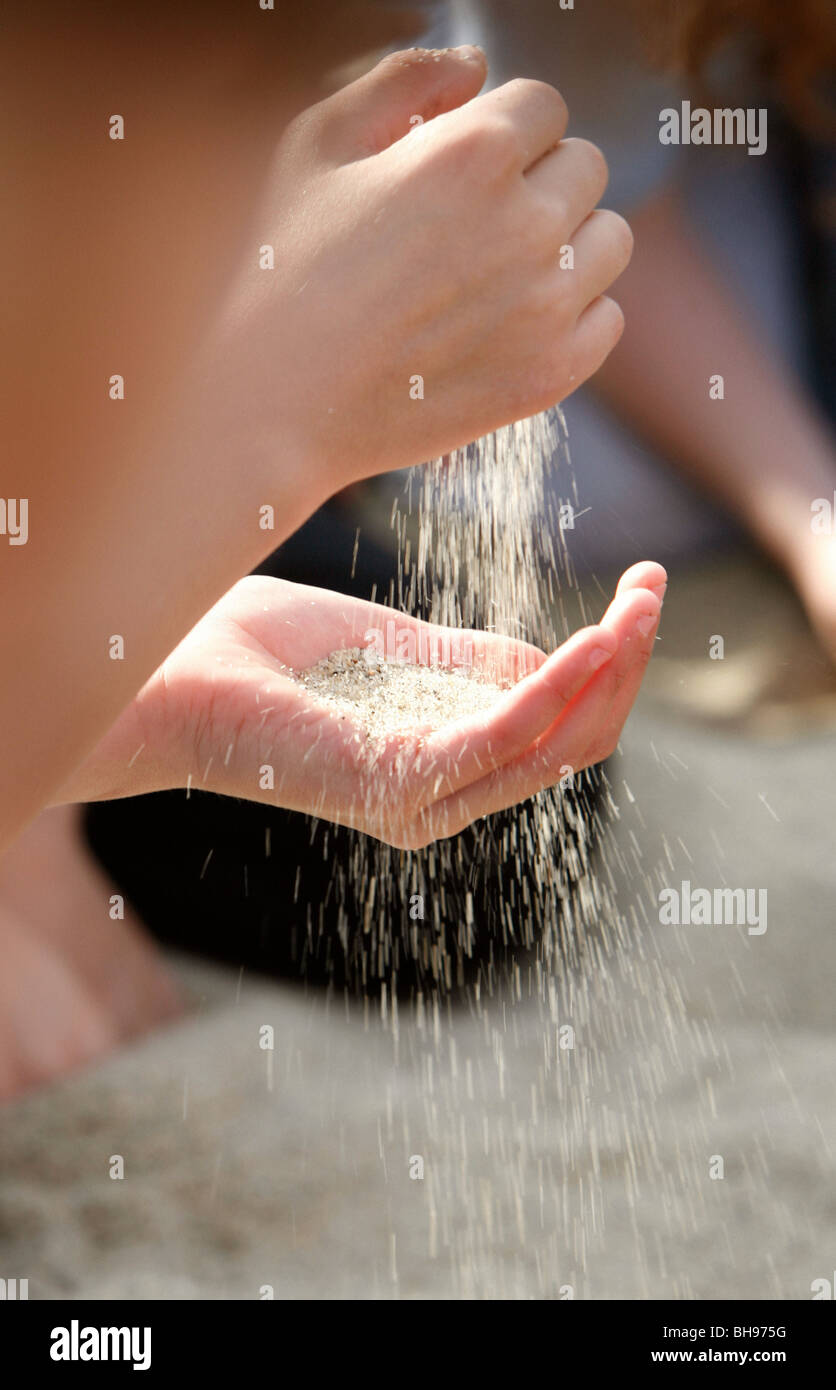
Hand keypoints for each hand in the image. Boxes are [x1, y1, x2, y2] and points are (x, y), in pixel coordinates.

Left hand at [60, 564, 665, 848]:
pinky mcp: (402, 781)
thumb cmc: (260, 655)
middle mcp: (442, 791)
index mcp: (440, 758)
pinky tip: (595, 635)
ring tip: (641, 603)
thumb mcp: (389, 647)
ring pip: (558, 744)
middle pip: (573, 741)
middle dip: (625, 663)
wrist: (166, 673)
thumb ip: (464, 661)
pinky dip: (561, 686)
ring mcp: (424, 796)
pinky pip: (508, 734)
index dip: (606, 659)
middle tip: (655, 589)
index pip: (554, 724)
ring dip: (611, 669)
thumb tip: (546, 658)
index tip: (640, 586)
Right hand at [200, 46, 632, 503]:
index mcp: (474, 151)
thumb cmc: (284, 270)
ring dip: (569, 244)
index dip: (504, 131)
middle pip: (585, 167)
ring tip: (502, 274)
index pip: (545, 105)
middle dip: (539, 180)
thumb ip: (402, 81)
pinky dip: (574, 316)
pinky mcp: (552, 373)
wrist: (276, 406)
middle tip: (475, 226)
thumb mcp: (317, 146)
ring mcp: (547, 304)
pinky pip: (607, 319)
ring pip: (609, 239)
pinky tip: (514, 325)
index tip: (465, 170)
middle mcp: (527, 222)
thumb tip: (478, 66)